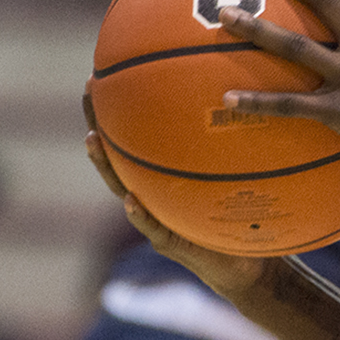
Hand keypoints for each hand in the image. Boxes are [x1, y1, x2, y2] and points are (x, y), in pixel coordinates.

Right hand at [83, 94, 265, 295]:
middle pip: (116, 156)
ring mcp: (156, 218)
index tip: (102, 75)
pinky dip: (139, 215)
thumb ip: (236, 146)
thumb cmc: (242, 216)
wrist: (248, 264)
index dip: (115, 109)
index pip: (134, 139)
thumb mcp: (239, 173)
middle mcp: (151, 194)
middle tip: (88, 91)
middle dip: (99, 123)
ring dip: (105, 164)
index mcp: (162, 177)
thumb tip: (250, 94)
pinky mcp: (171, 244)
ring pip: (121, 188)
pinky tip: (129, 200)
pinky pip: (152, 227)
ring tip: (92, 138)